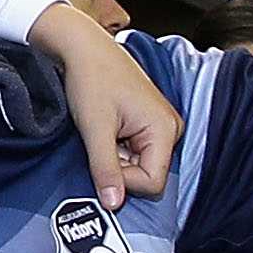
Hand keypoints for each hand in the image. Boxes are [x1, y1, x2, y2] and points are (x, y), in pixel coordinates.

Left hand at [31, 2, 179, 209]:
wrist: (82, 48)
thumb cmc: (91, 79)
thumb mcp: (94, 128)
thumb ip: (105, 169)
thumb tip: (114, 204)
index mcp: (165, 130)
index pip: (152, 183)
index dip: (124, 180)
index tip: (102, 159)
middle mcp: (170, 129)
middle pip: (147, 175)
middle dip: (119, 167)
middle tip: (100, 142)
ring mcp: (160, 126)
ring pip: (139, 164)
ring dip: (115, 157)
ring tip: (102, 131)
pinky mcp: (148, 123)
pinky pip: (135, 151)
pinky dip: (116, 147)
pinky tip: (105, 128)